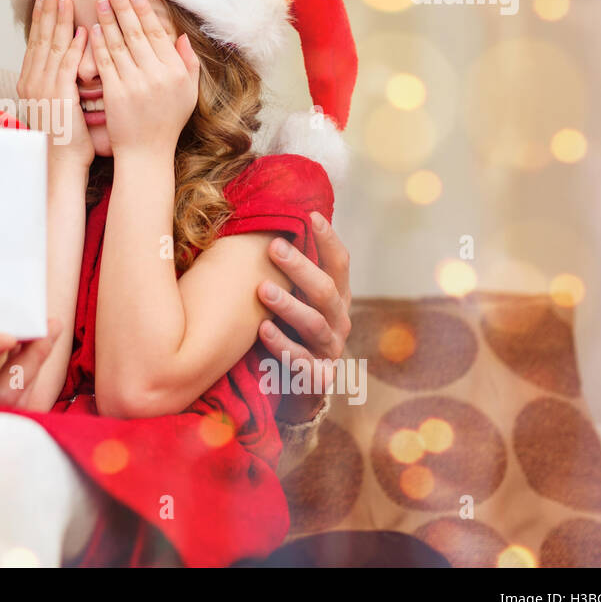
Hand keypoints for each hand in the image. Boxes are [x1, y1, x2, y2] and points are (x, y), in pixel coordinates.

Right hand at [18, 0, 92, 168]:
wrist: (60, 162)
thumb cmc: (64, 138)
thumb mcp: (57, 104)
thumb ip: (59, 82)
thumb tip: (68, 66)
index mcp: (29, 83)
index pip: (35, 43)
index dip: (41, 20)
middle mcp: (31, 82)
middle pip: (40, 38)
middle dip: (47, 11)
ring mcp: (43, 87)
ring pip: (51, 46)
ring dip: (59, 20)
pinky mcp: (58, 95)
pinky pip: (67, 64)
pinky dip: (74, 46)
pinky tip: (83, 30)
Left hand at [87, 0, 199, 157]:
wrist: (146, 152)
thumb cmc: (168, 122)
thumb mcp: (189, 93)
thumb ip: (189, 63)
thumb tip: (181, 36)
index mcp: (175, 71)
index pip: (157, 33)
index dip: (144, 11)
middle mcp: (156, 75)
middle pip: (136, 33)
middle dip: (123, 6)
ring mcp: (135, 84)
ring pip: (118, 44)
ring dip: (108, 20)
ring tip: (100, 2)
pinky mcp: (115, 94)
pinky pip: (105, 63)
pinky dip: (98, 44)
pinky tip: (92, 30)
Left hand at [256, 213, 351, 422]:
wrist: (295, 387)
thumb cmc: (288, 328)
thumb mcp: (293, 297)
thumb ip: (286, 271)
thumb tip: (261, 224)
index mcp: (336, 295)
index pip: (339, 263)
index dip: (328, 239)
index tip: (310, 214)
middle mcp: (338, 319)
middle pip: (325, 289)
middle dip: (301, 267)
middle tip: (275, 246)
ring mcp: (330, 348)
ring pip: (314, 323)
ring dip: (288, 304)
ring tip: (263, 289)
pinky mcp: (318, 377)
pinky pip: (301, 360)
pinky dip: (282, 344)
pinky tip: (262, 330)